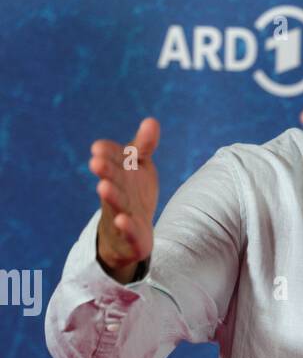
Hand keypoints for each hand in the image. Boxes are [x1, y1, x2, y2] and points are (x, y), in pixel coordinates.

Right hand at [89, 116, 159, 278]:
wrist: (129, 231)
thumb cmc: (132, 192)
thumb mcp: (138, 167)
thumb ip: (143, 147)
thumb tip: (151, 121)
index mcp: (119, 173)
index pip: (113, 160)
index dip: (107, 153)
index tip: (98, 147)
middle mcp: (117, 192)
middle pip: (112, 180)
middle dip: (105, 171)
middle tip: (96, 162)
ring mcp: (121, 214)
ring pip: (115, 205)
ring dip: (110, 196)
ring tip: (103, 187)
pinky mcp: (130, 236)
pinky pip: (128, 232)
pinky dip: (125, 226)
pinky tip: (122, 220)